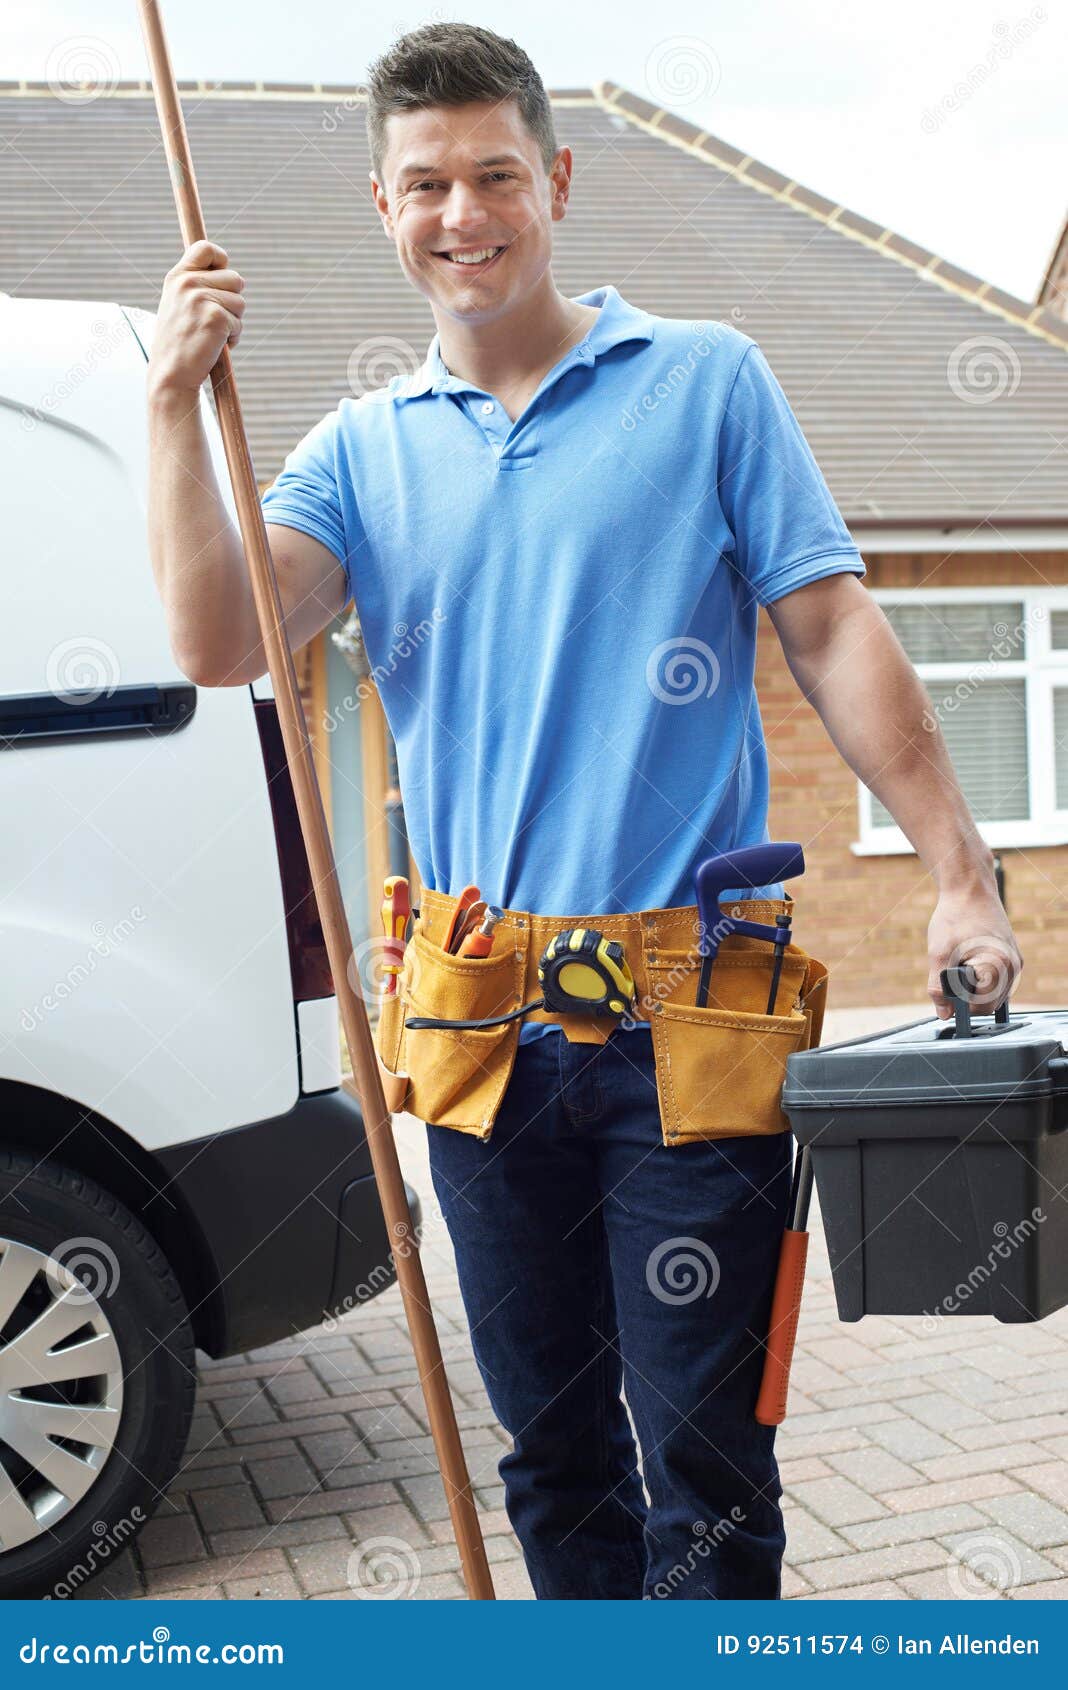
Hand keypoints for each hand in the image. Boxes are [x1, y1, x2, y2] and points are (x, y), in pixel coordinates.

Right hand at [147, 239, 245, 397]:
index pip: (207, 249)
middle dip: (232, 302)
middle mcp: (187, 283)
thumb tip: (233, 278)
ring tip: (211, 336)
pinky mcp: (215, 317)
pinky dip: (233, 338)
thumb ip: (198, 287)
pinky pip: (239, 323)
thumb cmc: (178, 344)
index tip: (222, 276)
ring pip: (240, 302)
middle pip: (235, 279)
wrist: (170, 375)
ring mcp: (201, 299)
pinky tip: (214, 346)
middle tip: (213, 321)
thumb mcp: (179, 306)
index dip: (222, 260)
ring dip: (233, 322)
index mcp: (177, 278)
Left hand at [927, 882, 1021, 1019]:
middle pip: (990, 1003)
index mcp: (998, 966)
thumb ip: (938, 988)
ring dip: (975, 989)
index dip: (961, 1005)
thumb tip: (944, 1013)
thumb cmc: (955, 917)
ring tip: (959, 965)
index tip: (947, 994)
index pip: (981, 1006)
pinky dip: (982, 980)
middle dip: (967, 998)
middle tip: (950, 978)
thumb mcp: (938, 954)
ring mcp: (1015, 962)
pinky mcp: (1012, 958)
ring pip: (994, 994)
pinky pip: (998, 981)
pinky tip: (968, 964)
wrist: (970, 890)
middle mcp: (1012, 966)